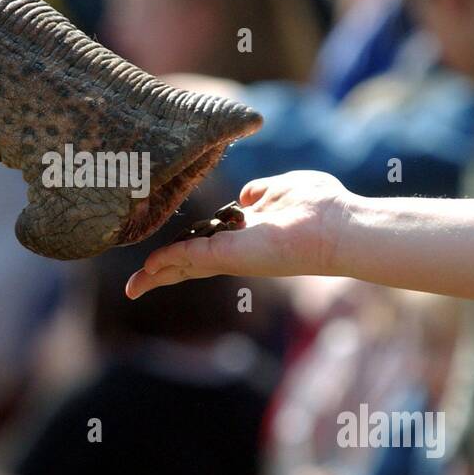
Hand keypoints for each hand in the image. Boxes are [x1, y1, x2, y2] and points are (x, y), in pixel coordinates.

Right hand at [125, 171, 350, 299]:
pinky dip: (167, 263)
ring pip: (186, 266)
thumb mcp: (284, 188)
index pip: (208, 244)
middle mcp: (237, 249)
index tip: (164, 257)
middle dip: (163, 273)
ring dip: (158, 275)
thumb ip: (263, 191)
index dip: (185, 250)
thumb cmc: (322, 207)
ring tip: (135, 286)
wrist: (338, 227)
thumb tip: (246, 195)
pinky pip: (189, 258)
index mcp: (248, 233)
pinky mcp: (228, 256)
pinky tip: (147, 271)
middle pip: (191, 263)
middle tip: (137, 285)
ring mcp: (232, 255)